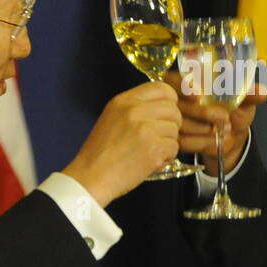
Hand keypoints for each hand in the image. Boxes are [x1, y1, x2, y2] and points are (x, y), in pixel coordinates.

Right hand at [63, 81, 181, 205]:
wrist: (91, 178)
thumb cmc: (100, 154)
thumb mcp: (112, 118)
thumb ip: (136, 109)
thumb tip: (164, 106)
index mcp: (123, 101)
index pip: (161, 88)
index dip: (170, 101)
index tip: (167, 113)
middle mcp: (135, 111)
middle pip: (173, 109)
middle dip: (171, 125)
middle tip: (158, 138)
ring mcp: (145, 128)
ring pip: (175, 129)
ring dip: (167, 143)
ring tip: (150, 152)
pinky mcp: (154, 148)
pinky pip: (174, 147)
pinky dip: (166, 158)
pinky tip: (150, 162)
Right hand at [164, 70, 266, 175]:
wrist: (231, 139)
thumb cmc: (234, 112)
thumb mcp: (243, 103)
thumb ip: (248, 95)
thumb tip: (262, 91)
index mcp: (189, 82)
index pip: (174, 80)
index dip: (183, 87)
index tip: (197, 95)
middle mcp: (177, 100)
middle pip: (178, 105)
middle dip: (202, 113)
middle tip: (224, 118)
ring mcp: (173, 120)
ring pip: (181, 125)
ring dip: (204, 130)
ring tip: (221, 130)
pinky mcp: (175, 139)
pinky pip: (184, 142)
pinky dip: (202, 143)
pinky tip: (213, 140)